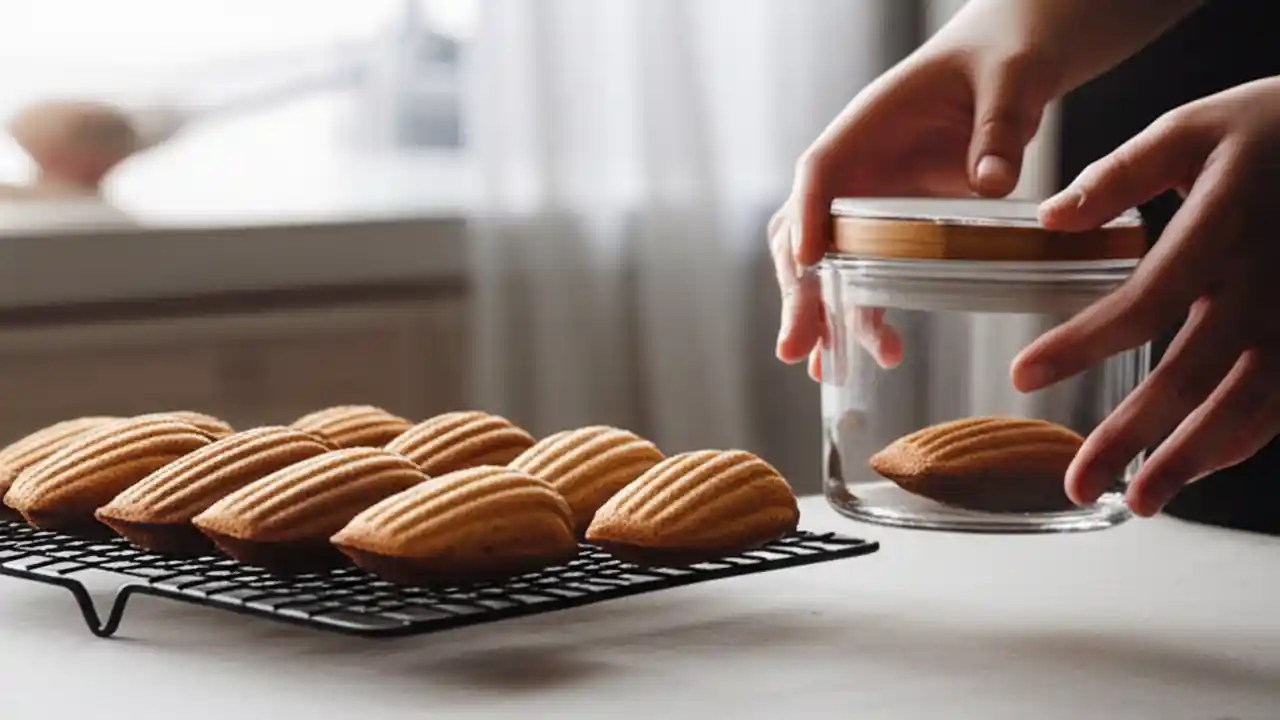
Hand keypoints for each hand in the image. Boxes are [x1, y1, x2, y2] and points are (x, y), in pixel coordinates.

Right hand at [770, 28, 1055, 378]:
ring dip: (822, 316)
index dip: (805, 215)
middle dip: (798, 290)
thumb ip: (998, 129)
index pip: (819, 172)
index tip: (804, 259)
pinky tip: (879, 354)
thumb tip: (992, 184)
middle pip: (804, 232)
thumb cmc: (998, 65)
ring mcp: (865, 205)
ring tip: (827, 370)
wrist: (1006, 73)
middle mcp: (853, 172)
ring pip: (824, 265)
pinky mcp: (889, 232)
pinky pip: (862, 278)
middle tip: (795, 345)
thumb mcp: (1008, 83)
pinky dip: (861, 317)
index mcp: (866, 128)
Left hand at [1014, 77, 1279, 516]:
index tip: (1022, 375)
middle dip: (1134, 435)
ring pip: (1248, 404)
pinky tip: (1197, 468)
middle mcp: (1267, 279)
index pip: (1146, 298)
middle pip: (1194, 372)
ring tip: (1139, 501)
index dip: (1083, 342)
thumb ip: (1120, 173)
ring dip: (1192, 459)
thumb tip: (1048, 219)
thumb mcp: (1193, 127)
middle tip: (1079, 482)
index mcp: (1225, 223)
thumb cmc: (1268, 128)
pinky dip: (1240, 442)